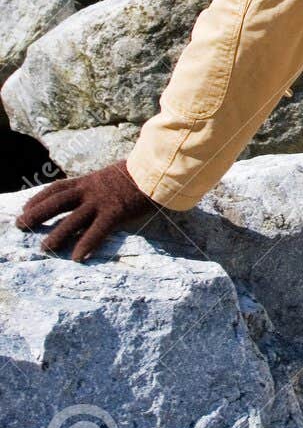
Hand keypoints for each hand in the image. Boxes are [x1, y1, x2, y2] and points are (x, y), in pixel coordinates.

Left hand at [16, 162, 151, 261]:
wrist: (157, 170)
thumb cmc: (139, 175)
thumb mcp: (112, 176)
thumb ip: (100, 186)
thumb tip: (96, 196)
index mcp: (88, 180)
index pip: (56, 188)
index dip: (38, 198)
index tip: (25, 208)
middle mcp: (90, 190)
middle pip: (56, 202)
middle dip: (36, 213)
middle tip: (20, 225)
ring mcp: (101, 202)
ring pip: (72, 220)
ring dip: (56, 235)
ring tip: (44, 248)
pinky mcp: (115, 213)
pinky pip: (97, 231)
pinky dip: (85, 244)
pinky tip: (76, 257)